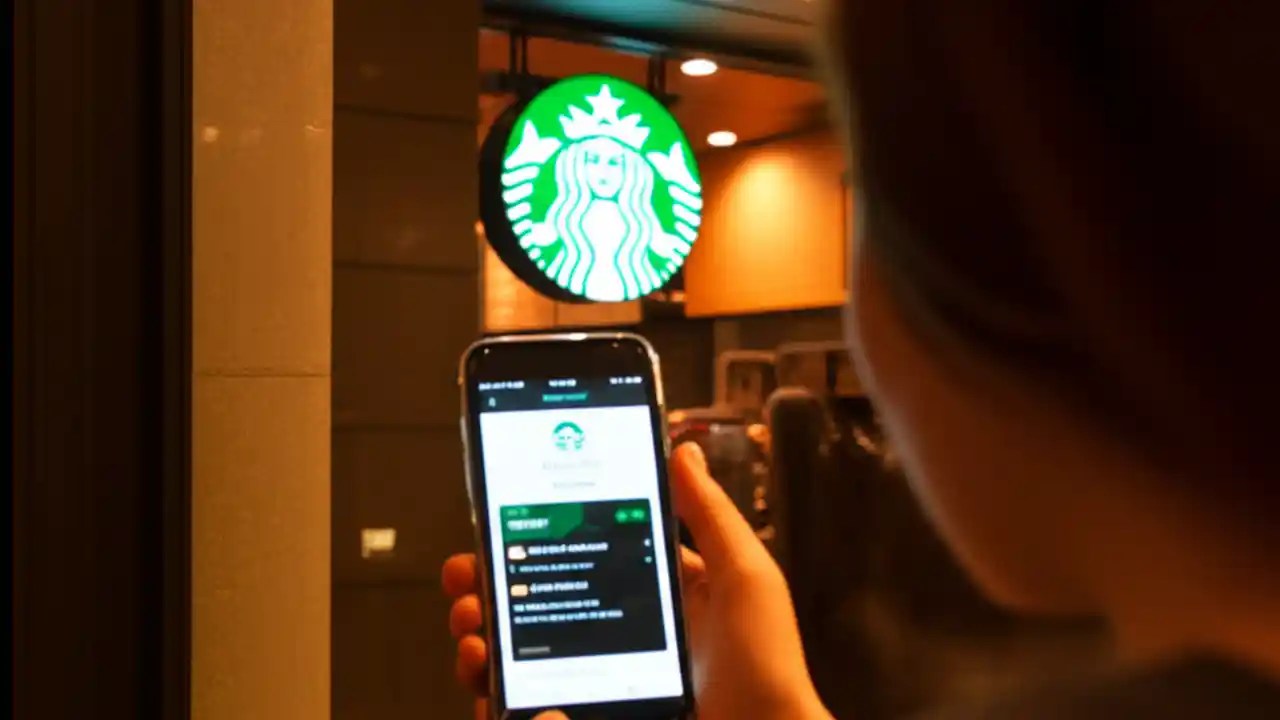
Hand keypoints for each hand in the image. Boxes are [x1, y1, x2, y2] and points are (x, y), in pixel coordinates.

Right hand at [442, 443, 830, 719]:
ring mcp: (601, 677)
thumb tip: (680, 450)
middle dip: (489, 589)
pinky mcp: (589, 710)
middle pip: (538, 602)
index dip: (532, 541)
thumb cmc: (766, 665)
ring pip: (521, 656)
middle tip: (466, 583)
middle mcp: (620, 632)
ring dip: (482, 639)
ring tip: (473, 635)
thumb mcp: (743, 576)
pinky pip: (528, 708)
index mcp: (653, 592)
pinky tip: (487, 687)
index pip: (579, 556)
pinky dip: (497, 698)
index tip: (492, 531)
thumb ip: (709, 513)